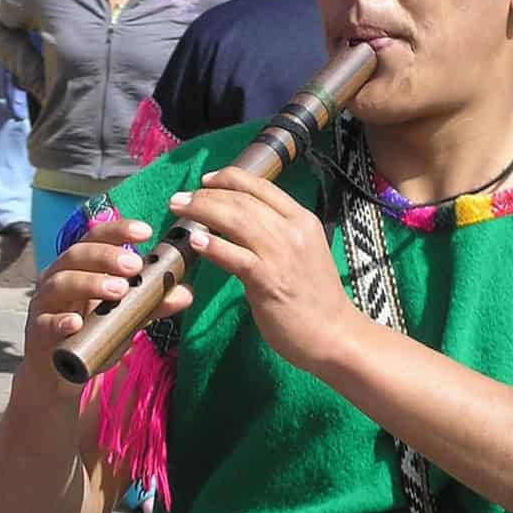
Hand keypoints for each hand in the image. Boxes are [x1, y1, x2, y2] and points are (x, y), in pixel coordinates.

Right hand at [25, 217, 191, 391]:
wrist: (59, 372)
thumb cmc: (91, 334)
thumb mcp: (124, 316)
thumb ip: (150, 303)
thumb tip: (186, 292)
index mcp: (79, 266)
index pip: (95, 238)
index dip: (118, 231)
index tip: (146, 231)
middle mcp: (58, 277)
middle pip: (76, 255)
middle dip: (106, 256)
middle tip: (135, 265)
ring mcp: (44, 304)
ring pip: (60, 283)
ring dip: (90, 283)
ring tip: (118, 290)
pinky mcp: (37, 333)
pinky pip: (45, 323)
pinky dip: (60, 321)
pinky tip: (76, 323)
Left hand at [170, 167, 361, 374]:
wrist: (334, 334)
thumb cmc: (315, 297)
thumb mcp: (301, 252)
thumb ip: (276, 235)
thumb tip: (238, 223)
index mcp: (302, 220)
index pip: (261, 186)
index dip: (229, 178)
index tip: (206, 180)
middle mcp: (292, 230)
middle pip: (243, 199)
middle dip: (206, 194)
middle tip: (181, 198)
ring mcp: (280, 254)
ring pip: (235, 219)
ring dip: (202, 210)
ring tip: (179, 209)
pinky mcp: (268, 280)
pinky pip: (234, 256)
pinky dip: (212, 246)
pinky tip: (194, 242)